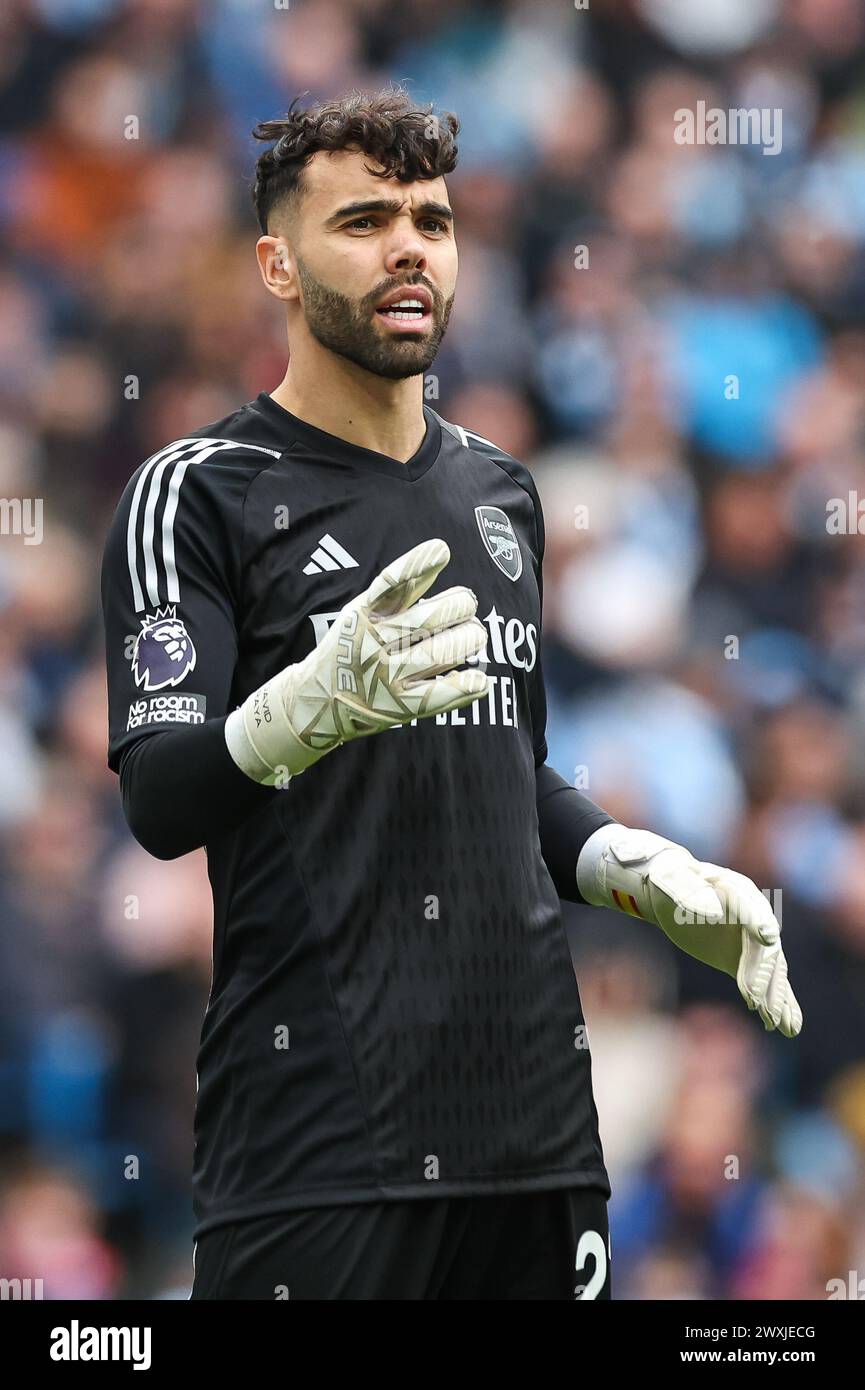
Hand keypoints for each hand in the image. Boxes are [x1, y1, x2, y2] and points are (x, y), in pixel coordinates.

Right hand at [225, 537, 488, 783]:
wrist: (317, 701)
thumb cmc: (353, 645)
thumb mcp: (363, 612)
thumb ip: (401, 588)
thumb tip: (441, 551)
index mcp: (362, 616)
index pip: (389, 584)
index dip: (416, 565)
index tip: (442, 550)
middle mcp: (371, 644)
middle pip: (427, 620)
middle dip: (459, 607)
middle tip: (468, 606)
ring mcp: (384, 677)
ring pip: (439, 653)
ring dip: (468, 640)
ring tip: (475, 635)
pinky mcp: (398, 707)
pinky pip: (438, 696)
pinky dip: (464, 686)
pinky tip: (480, 680)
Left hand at [577, 826, 802, 1036]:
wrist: (668, 891)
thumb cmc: (668, 881)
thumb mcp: (672, 881)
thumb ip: (691, 893)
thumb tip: (715, 912)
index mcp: (736, 891)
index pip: (752, 913)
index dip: (759, 927)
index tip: (767, 939)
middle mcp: (753, 916)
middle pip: (766, 950)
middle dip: (766, 978)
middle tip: (761, 1004)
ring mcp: (751, 940)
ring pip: (771, 971)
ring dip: (778, 998)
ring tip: (785, 1026)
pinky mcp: (742, 958)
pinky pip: (764, 982)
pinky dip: (776, 1002)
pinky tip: (786, 1026)